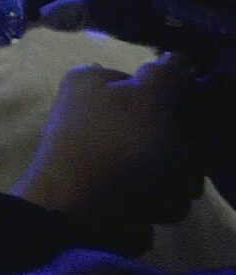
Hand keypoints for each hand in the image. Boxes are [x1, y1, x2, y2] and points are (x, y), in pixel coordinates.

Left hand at [14, 54, 206, 247]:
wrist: (83, 215)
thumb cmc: (118, 144)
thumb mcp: (148, 97)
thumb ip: (167, 74)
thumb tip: (176, 59)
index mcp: (92, 82)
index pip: (149, 82)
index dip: (176, 101)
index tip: (192, 117)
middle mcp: (93, 114)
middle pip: (163, 125)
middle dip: (183, 149)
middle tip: (184, 160)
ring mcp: (104, 155)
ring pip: (166, 162)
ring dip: (177, 178)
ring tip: (163, 187)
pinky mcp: (114, 191)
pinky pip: (156, 192)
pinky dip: (161, 200)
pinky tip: (152, 207)